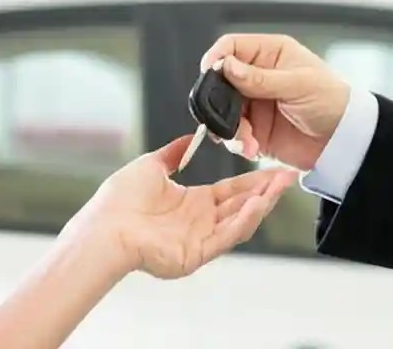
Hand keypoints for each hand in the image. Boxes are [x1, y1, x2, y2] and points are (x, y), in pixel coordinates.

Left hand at [67, 135, 297, 279]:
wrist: (103, 225)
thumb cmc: (119, 199)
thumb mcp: (151, 165)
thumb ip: (174, 153)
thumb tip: (189, 138)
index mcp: (192, 203)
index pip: (231, 192)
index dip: (254, 181)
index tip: (275, 169)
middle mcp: (200, 222)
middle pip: (242, 206)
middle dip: (267, 191)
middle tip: (289, 176)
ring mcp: (200, 240)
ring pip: (240, 222)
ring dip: (262, 204)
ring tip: (279, 186)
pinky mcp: (196, 255)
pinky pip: (227, 237)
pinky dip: (245, 220)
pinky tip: (259, 203)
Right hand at [199, 33, 350, 170]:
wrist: (345, 140)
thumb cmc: (333, 101)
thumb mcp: (299, 84)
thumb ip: (260, 78)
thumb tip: (227, 66)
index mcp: (270, 54)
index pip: (231, 47)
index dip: (217, 58)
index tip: (210, 73)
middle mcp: (258, 76)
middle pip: (220, 81)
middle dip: (218, 101)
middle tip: (225, 116)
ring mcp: (254, 104)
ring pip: (222, 110)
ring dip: (228, 126)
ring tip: (246, 139)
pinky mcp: (255, 129)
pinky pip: (233, 134)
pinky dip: (238, 142)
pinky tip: (252, 147)